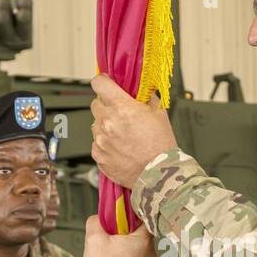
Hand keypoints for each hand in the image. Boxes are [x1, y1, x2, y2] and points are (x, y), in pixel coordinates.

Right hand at [82, 215, 157, 256]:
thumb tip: (98, 219)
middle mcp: (152, 255)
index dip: (130, 220)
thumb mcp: (94, 239)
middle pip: (141, 240)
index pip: (143, 221)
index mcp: (143, 240)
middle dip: (128, 240)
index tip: (120, 223)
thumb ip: (97, 223)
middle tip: (112, 244)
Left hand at [90, 74, 177, 188]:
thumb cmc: (160, 146)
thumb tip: (142, 90)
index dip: (103, 82)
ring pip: (95, 125)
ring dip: (105, 126)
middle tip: (120, 115)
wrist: (158, 174)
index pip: (99, 84)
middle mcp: (107, 122)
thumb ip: (147, 97)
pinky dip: (105, 144)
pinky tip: (120, 148)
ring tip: (123, 136)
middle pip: (96, 104)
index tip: (106, 85)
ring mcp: (100, 140)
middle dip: (106, 106)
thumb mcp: (159, 113)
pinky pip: (96, 143)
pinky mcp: (98, 155)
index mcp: (121, 108)